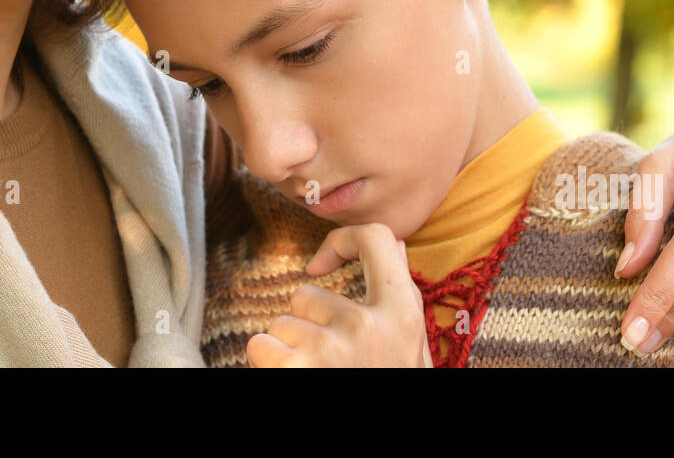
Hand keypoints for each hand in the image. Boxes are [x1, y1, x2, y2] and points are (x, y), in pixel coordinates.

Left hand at [245, 223, 432, 367]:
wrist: (389, 450)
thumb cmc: (391, 384)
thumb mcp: (412, 347)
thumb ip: (401, 299)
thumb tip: (397, 246)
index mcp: (404, 312)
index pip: (379, 238)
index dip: (344, 240)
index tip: (321, 264)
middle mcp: (368, 323)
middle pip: (307, 294)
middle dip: (305, 325)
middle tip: (327, 365)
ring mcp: (331, 347)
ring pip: (281, 323)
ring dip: (288, 351)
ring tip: (314, 378)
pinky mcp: (296, 370)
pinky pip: (260, 344)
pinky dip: (266, 364)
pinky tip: (290, 380)